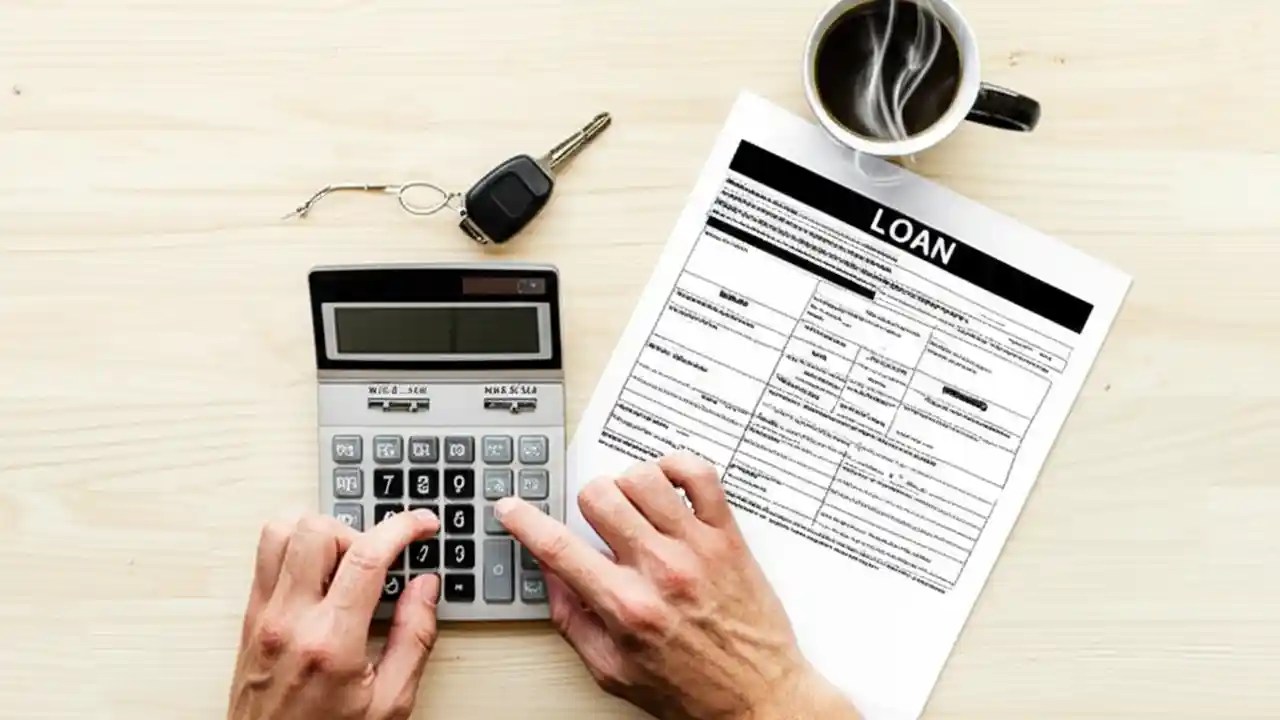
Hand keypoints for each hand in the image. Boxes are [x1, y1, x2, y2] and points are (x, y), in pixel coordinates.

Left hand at [228, 510, 441, 719]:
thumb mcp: (390, 703)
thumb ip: (414, 639)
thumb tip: (425, 588)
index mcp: (330, 643)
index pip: (366, 557)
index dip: (402, 528)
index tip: (422, 524)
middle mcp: (288, 621)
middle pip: (316, 530)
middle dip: (357, 532)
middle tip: (378, 558)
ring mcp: (262, 617)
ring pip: (280, 532)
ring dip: (320, 535)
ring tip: (345, 563)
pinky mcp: (249, 620)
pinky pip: (265, 558)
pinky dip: (295, 550)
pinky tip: (320, 576)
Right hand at [497, 453, 859, 719]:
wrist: (758, 698)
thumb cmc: (692, 690)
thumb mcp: (612, 671)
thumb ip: (572, 620)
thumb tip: (551, 575)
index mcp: (625, 607)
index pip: (559, 547)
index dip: (525, 521)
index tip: (512, 507)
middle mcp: (659, 571)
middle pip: (599, 497)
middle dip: (585, 505)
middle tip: (595, 524)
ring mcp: (696, 547)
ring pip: (643, 477)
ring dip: (626, 486)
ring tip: (633, 508)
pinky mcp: (728, 536)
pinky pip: (700, 475)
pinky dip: (677, 467)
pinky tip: (667, 485)